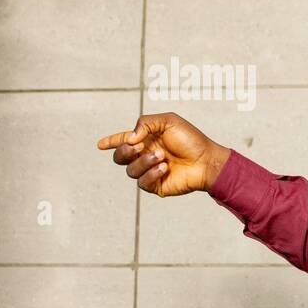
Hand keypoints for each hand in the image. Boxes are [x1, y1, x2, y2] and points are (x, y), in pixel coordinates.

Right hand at [96, 112, 230, 196]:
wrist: (207, 161)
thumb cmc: (191, 140)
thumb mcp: (169, 121)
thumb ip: (145, 123)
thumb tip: (130, 138)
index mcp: (147, 140)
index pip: (123, 141)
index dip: (111, 142)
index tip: (100, 144)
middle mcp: (146, 156)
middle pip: (119, 157)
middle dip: (124, 151)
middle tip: (140, 147)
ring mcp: (150, 171)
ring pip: (130, 170)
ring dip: (143, 162)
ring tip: (162, 157)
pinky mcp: (156, 186)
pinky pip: (142, 183)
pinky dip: (151, 174)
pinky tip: (165, 168)